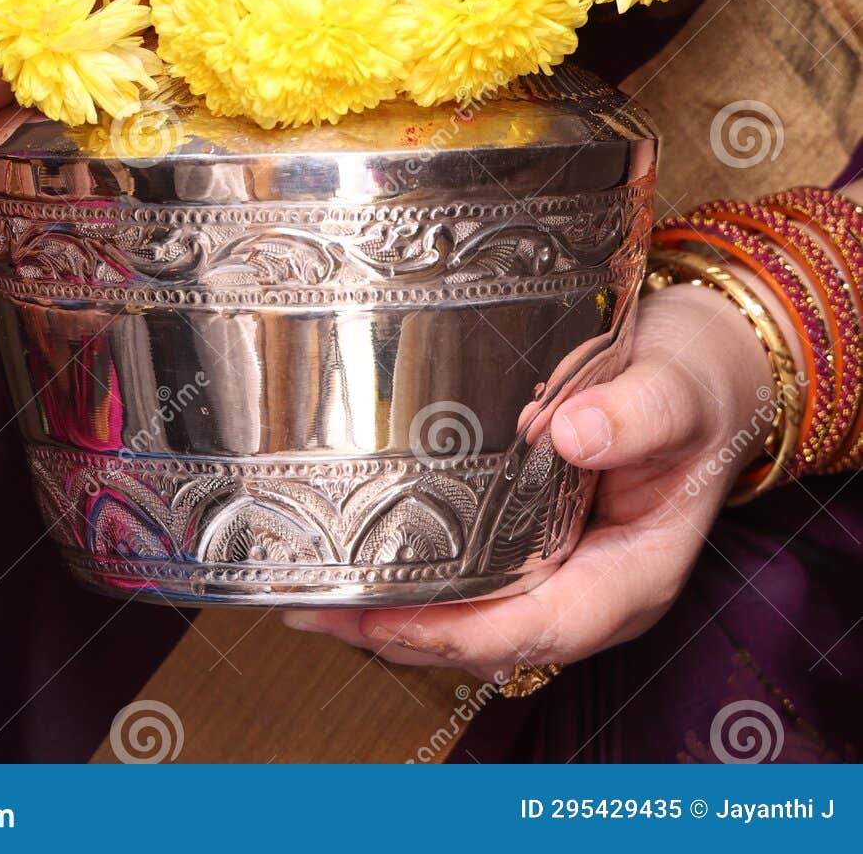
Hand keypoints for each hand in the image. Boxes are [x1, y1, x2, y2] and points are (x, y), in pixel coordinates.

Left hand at [282, 283, 773, 673]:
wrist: (705, 375)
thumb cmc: (697, 387)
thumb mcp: (681, 390)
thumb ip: (639, 413)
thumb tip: (571, 433)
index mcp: (633, 576)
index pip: (541, 629)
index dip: (459, 632)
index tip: (385, 618)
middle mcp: (590, 589)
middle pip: (488, 637)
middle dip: (399, 632)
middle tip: (312, 606)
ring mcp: (558, 570)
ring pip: (470, 615)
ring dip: (393, 610)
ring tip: (309, 590)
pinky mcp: (530, 542)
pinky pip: (468, 577)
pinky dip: (412, 571)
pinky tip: (354, 551)